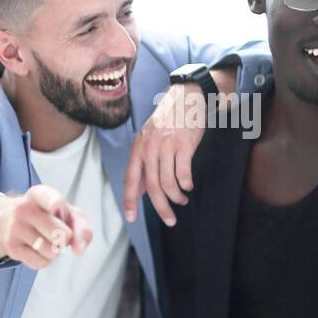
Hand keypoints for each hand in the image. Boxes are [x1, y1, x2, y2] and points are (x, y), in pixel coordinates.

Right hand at [0, 185, 91, 269]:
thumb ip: (81, 228)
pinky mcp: (11, 247)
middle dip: (66, 238)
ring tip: (44, 239)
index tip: (55, 205)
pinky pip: (41, 263)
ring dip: (55, 251)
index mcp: (38, 194)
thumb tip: (79, 250)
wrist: (7, 221)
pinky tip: (36, 249)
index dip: (54, 202)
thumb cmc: (45, 216)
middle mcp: (23, 208)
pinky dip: (44, 260)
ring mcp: (15, 228)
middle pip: (62, 234)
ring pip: (52, 251)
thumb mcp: (66, 213)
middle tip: (56, 231)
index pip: (47, 197)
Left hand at [123, 80, 214, 225]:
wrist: (185, 97)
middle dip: (161, 208)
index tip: (131, 218)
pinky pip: (183, 173)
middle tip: (170, 220)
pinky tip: (188, 186)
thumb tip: (140, 190)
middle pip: (152, 188)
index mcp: (138, 149)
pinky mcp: (183, 145)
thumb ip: (143, 164)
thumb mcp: (148, 140)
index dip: (129, 201)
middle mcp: (149, 149)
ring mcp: (166, 147)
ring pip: (168, 183)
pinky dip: (186, 184)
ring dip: (176, 197)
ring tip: (181, 200)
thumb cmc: (168, 121)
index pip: (130, 180)